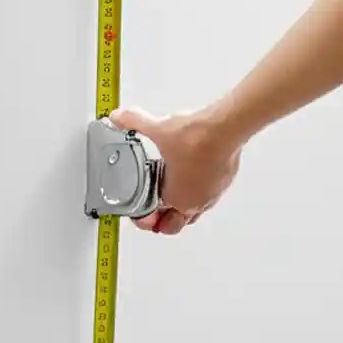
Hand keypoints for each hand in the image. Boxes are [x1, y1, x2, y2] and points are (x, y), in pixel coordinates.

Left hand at [110, 108, 242, 235]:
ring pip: (195, 211)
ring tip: (169, 192)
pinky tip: (190, 174)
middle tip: (152, 211)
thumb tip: (117, 118)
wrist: (225, 128)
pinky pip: (209, 194)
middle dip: (163, 220)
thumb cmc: (195, 139)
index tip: (139, 214)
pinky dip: (197, 190)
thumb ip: (132, 123)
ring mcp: (213, 193)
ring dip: (181, 206)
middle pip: (177, 224)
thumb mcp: (155, 129)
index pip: (158, 223)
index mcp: (177, 199)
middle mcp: (197, 202)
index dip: (145, 220)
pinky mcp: (224, 181)